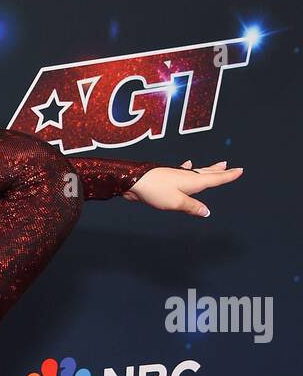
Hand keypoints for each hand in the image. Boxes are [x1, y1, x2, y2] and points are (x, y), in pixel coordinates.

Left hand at [123, 159, 242, 216]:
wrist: (135, 181)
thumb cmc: (156, 190)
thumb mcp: (177, 202)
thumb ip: (192, 207)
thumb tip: (206, 212)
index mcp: (193, 181)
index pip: (215, 179)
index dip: (228, 176)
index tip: (240, 170)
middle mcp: (187, 176)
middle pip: (207, 172)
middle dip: (220, 171)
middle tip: (230, 165)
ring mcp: (177, 174)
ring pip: (197, 171)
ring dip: (208, 168)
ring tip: (217, 165)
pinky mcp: (167, 176)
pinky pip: (183, 171)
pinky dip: (188, 168)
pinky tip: (187, 163)